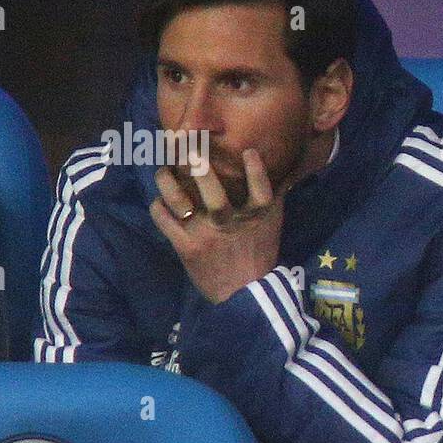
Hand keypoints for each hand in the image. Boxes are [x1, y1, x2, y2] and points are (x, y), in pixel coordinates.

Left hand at [149, 149, 286, 303]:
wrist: (242, 294)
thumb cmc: (258, 256)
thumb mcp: (273, 227)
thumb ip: (273, 200)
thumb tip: (285, 172)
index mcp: (256, 218)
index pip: (261, 190)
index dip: (255, 170)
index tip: (249, 152)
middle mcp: (230, 223)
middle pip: (213, 191)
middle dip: (200, 167)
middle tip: (189, 148)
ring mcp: (205, 234)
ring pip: (179, 201)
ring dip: (166, 181)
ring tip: (163, 171)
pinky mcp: (185, 246)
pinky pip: (164, 220)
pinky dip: (158, 208)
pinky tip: (159, 202)